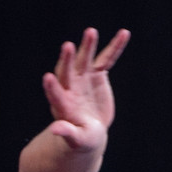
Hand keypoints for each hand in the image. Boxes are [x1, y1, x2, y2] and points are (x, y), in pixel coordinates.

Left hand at [43, 27, 129, 151]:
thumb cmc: (82, 140)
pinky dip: (115, 47)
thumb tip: (55, 130)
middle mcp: (70, 88)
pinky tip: (125, 33)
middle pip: (67, 72)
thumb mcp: (77, 139)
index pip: (56, 95)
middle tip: (68, 46)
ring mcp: (83, 79)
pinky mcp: (97, 75)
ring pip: (85, 60)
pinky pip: (107, 58)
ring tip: (91, 32)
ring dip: (88, 46)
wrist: (91, 131)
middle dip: (68, 60)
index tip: (47, 77)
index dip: (52, 88)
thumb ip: (67, 133)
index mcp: (63, 106)